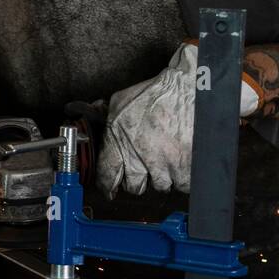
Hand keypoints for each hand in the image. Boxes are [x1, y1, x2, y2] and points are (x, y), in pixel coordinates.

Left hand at [97, 42, 261, 196]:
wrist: (187, 89)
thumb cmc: (155, 94)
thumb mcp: (120, 101)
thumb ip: (104, 114)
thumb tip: (91, 112)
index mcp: (120, 141)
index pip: (107, 175)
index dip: (107, 186)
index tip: (110, 190)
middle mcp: (141, 156)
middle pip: (135, 187)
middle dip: (138, 180)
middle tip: (145, 168)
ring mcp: (165, 163)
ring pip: (161, 186)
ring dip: (163, 177)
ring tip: (166, 161)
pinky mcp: (186, 166)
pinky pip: (182, 185)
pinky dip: (183, 177)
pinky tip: (181, 163)